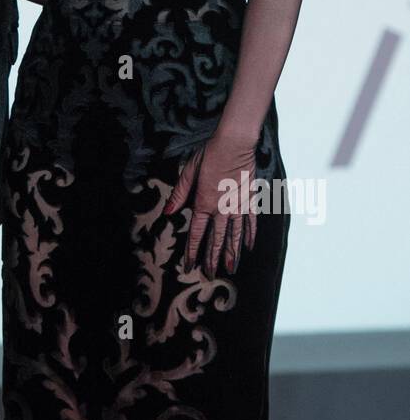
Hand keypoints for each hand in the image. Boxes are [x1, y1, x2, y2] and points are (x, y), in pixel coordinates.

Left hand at [164, 130, 258, 277]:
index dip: (192, 252)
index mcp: (203, 203)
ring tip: (231, 269)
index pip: (196, 234)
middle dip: (213, 259)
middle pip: (216, 240)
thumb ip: (178, 194)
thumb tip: (168, 213)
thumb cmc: (209, 155)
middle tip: (211, 275)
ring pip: (235, 236)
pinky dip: (250, 235)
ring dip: (232, 253)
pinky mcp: (250, 200)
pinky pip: (251, 222)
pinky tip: (249, 247)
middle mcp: (221, 209)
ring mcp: (238, 206)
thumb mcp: (188, 172)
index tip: (189, 266)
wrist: (234, 144)